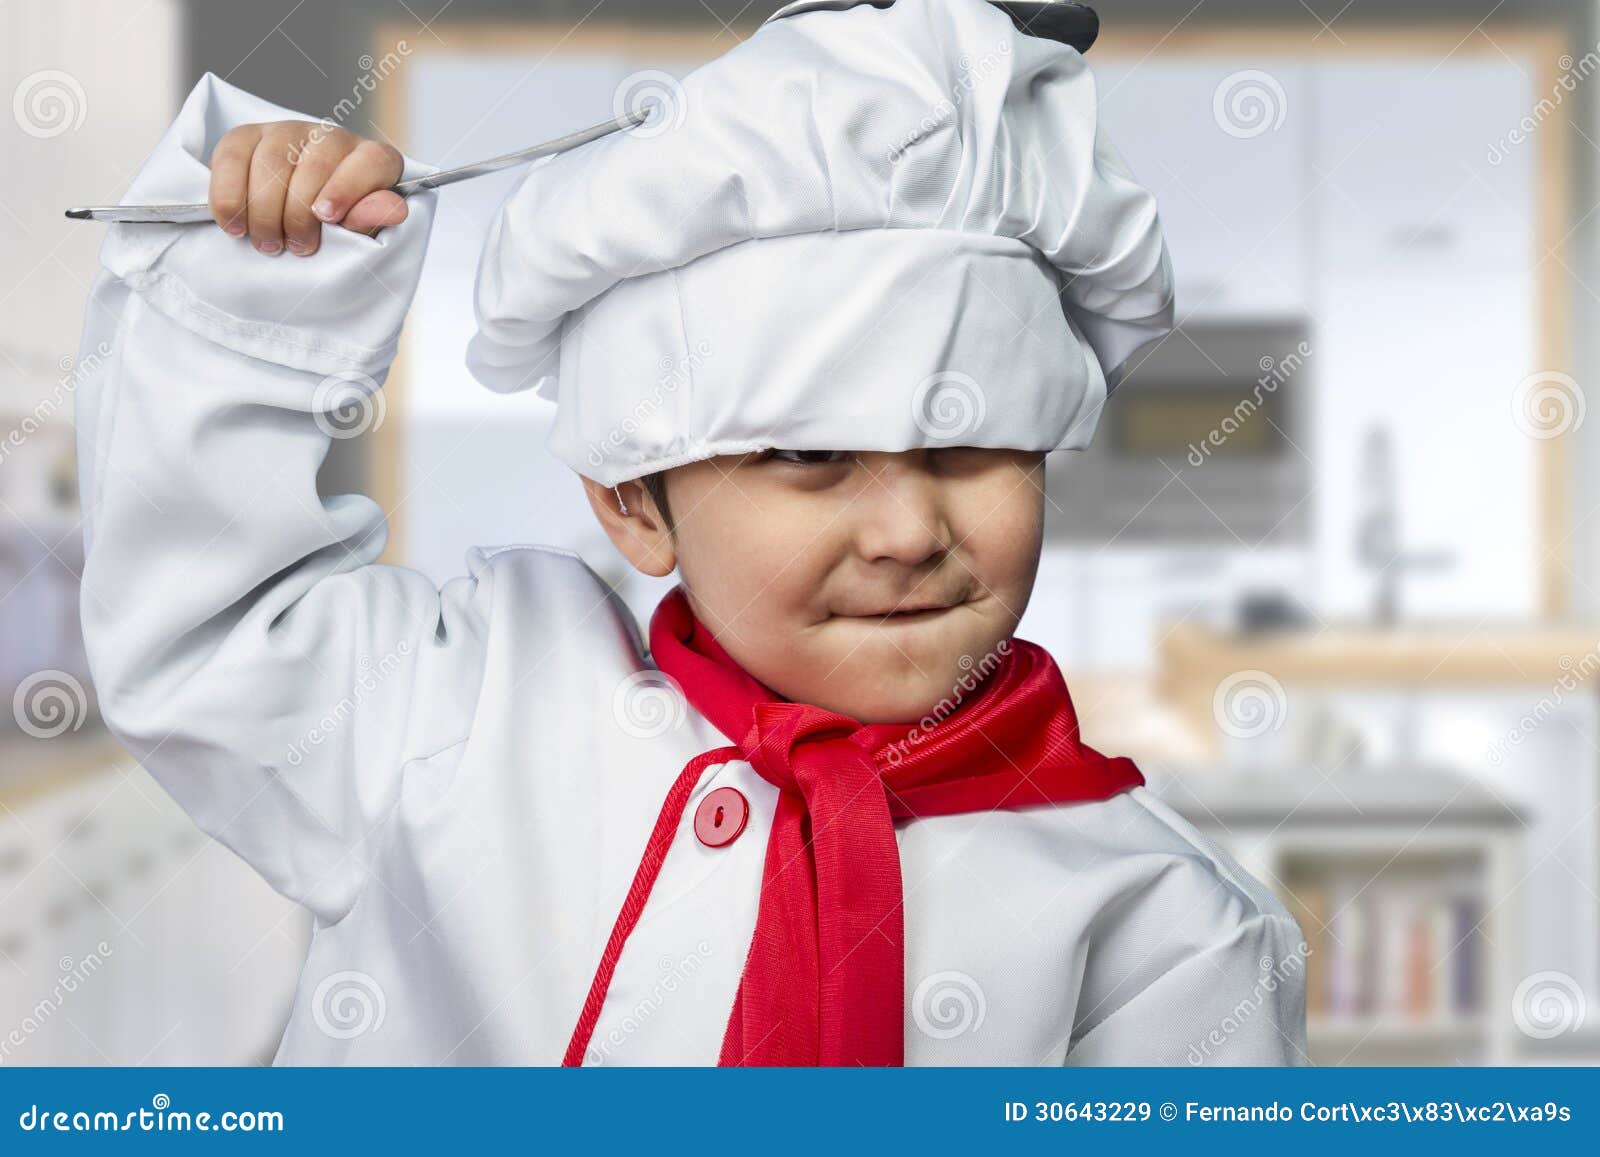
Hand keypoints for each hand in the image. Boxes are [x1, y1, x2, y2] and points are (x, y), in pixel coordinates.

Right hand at [208, 120, 408, 254]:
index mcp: (370, 159)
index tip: (327, 218)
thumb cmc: (333, 230)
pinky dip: (229, 198)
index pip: (372, 161)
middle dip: (301, 212)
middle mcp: (330, 137)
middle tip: (297, 248)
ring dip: (265, 211)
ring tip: (269, 244)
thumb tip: (395, 210)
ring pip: (271, 162)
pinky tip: (235, 227)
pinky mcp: (245, 136)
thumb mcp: (359, 233)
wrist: (288, 223)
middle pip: (315, 163)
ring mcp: (286, 131)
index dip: (350, 188)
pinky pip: (231, 159)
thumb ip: (372, 219)